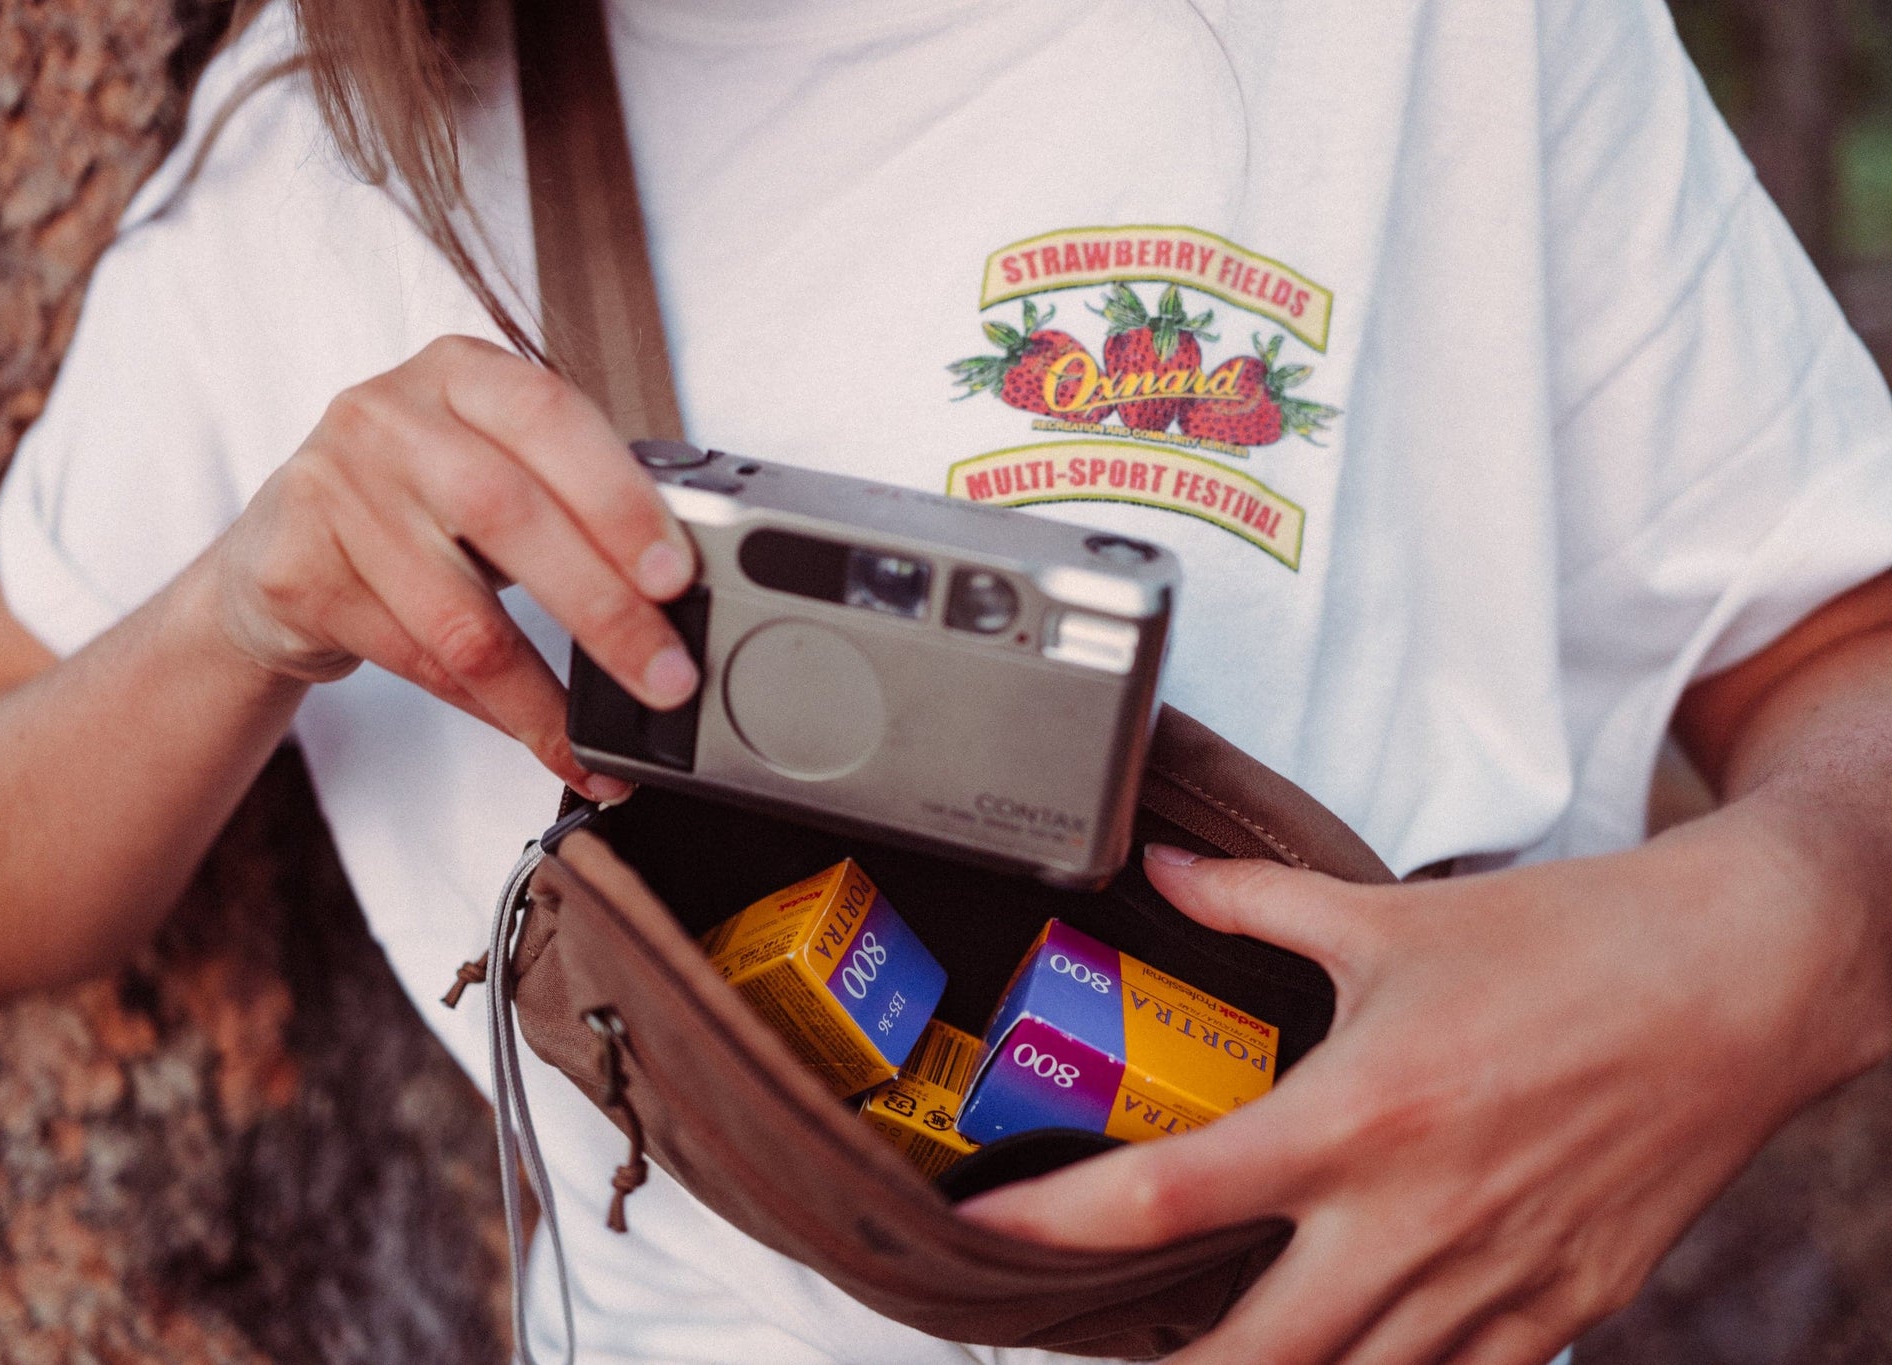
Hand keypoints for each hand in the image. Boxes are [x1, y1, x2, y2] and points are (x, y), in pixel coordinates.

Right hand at [207, 335, 696, 794]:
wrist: (279, 549)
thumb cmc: (419, 503)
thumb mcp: (492, 467)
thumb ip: (572, 499)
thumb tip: (678, 589)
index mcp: (458, 371)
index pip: (550, 417)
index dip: (620, 499)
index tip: (678, 575)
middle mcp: (386, 416)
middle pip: (508, 517)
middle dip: (604, 611)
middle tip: (666, 678)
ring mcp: (331, 489)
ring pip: (461, 614)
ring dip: (545, 694)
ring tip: (603, 745)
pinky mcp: (298, 572)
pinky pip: (418, 659)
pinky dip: (493, 710)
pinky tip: (539, 738)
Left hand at [962, 802, 1888, 1363]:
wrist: (1741, 982)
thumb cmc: (1565, 943)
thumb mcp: (1389, 914)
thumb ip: (1254, 898)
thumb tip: (1162, 868)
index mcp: (1356, 1117)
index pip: (1165, 1197)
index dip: (1052, 1222)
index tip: (983, 1231)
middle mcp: (1413, 1222)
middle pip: (1251, 1360)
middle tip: (1089, 1345)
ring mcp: (1493, 1285)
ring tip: (1205, 1355)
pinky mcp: (1561, 1314)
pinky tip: (1344, 1354)